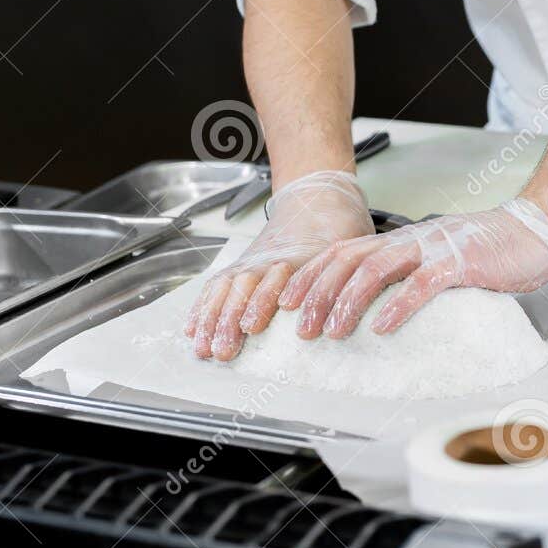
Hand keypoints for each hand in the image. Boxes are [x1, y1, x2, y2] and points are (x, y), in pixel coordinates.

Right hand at [185, 169, 372, 359]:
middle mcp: (268, 260)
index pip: (274, 279)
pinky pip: (216, 286)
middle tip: (223, 350)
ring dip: (212, 320)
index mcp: (297, 255)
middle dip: (229, 320)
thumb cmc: (337, 226)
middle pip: (242, 287)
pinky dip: (204, 308)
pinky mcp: (242, 266)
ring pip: (225, 288)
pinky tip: (194, 330)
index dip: (260, 303)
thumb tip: (354, 311)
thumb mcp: (349, 247)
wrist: (319, 197)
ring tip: (204, 348)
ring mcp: (252, 262)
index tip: (251, 326)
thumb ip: (347, 276)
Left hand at [280, 197, 547, 337]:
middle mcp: (409, 240)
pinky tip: (381, 327)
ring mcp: (433, 248)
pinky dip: (397, 306)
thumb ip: (409, 275)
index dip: (310, 277)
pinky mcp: (460, 262)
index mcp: (402, 241)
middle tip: (301, 328)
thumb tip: (380, 306)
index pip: (341, 253)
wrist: (533, 231)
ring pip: (375, 270)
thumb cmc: (490, 250)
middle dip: (318, 295)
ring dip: (347, 302)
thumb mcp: (437, 259)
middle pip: (347, 260)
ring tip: (333, 331)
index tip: (287, 303)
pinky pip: (421, 284)